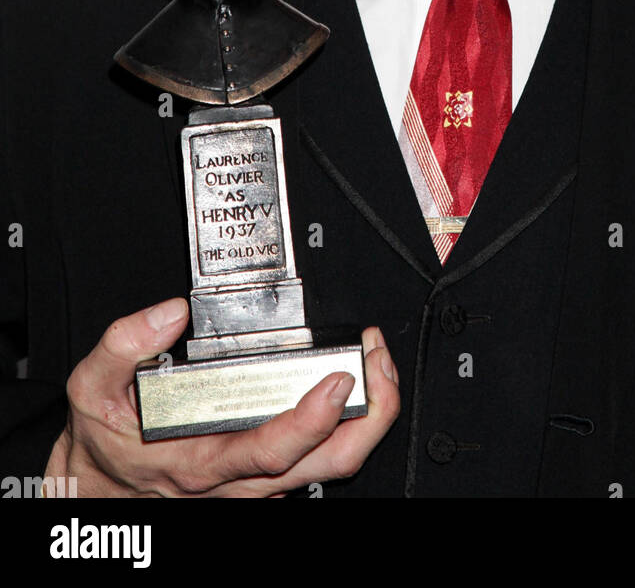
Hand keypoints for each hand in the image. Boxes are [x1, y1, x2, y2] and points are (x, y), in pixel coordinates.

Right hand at [44, 298, 399, 496]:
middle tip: (378, 364)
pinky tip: (354, 386)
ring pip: (332, 465)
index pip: (270, 450)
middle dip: (370, 416)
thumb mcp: (92, 388)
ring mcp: (257, 480)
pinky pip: (318, 461)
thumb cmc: (106, 441)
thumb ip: (124, 344)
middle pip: (326, 463)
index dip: (312, 420)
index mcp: (201, 459)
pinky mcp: (264, 475)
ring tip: (378, 367)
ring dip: (368, 419)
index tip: (337, 379)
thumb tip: (170, 313)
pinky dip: (348, 425)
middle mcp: (238, 476)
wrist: (99, 486)